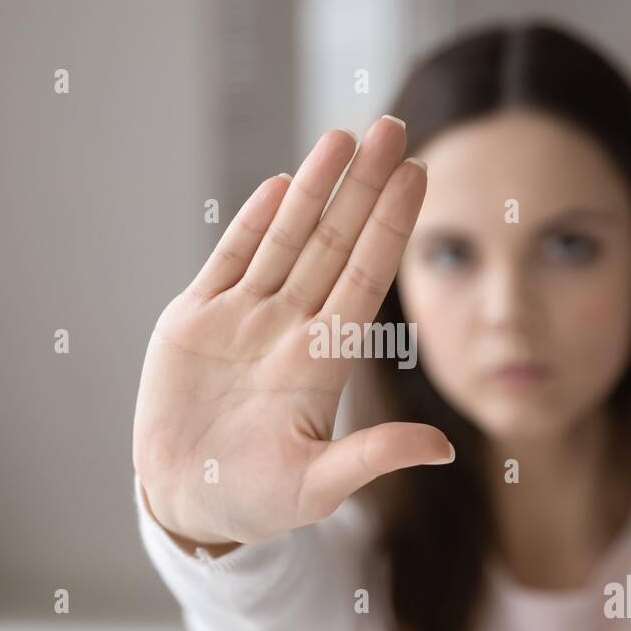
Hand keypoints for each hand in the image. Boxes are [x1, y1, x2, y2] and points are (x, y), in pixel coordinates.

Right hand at [132, 116, 453, 546]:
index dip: (391, 227)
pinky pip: (229, 260)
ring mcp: (242, 320)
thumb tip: (443, 450)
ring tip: (340, 137)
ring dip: (313, 189)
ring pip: (285, 239)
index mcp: (321, 361)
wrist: (186, 504)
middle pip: (334, 243)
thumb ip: (374, 458)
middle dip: (362, 186)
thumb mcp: (318, 486)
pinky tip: (280, 184)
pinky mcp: (194, 322)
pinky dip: (252, 224)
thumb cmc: (256, 502)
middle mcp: (289, 328)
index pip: (366, 278)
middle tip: (392, 126)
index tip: (419, 175)